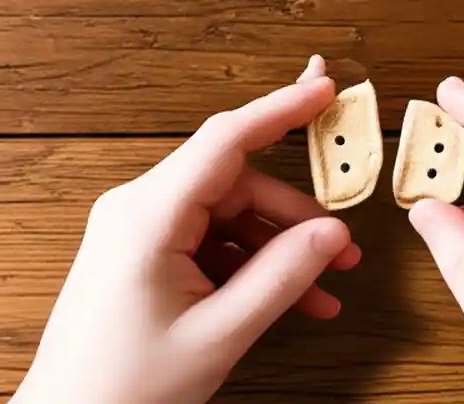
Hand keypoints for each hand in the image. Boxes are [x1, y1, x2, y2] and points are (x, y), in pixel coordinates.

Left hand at [12, 56, 360, 403]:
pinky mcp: (142, 255)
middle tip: (342, 250)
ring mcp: (138, 232)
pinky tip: (290, 300)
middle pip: (237, 185)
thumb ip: (281, 277)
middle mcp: (137, 210)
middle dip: (294, 215)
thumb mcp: (218, 334)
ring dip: (277, 248)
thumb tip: (331, 234)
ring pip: (228, 216)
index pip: (226, 139)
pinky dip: (250, 266)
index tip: (325, 89)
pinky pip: (209, 242)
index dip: (281, 109)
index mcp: (147, 216)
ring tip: (322, 288)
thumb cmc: (121, 388)